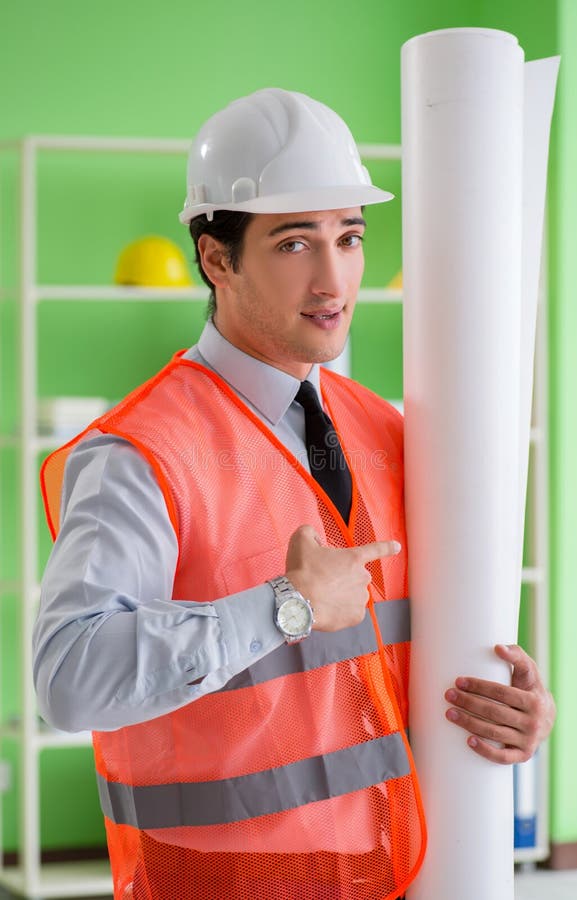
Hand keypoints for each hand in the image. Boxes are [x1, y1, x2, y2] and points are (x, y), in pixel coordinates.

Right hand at [285, 524, 400, 631]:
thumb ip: (310, 532)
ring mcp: (361, 598)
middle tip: (323, 581)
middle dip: (343, 578)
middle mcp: (362, 577)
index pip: (374, 550)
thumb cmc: (302, 571)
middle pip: (356, 576)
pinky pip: (350, 612)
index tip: (397, 547)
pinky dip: (341, 611)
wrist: (299, 600)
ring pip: (353, 595)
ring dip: (342, 595)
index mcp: (353, 558)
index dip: (386, 548)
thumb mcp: (301, 541)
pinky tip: (327, 608)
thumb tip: (313, 536)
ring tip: (323, 596)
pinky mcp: (356, 616)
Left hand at [444, 643, 555, 763]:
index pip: (502, 692)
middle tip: (448, 695)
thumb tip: (497, 647)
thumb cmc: (529, 687)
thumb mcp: (528, 670)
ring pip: (495, 733)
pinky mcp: (523, 755)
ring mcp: (528, 741)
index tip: (458, 681)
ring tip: (449, 713)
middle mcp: (533, 722)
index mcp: (533, 700)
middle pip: (494, 712)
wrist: (547, 716)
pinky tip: (468, 740)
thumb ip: (515, 655)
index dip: (479, 686)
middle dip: (468, 703)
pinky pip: (503, 757)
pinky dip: (485, 751)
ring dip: (469, 724)